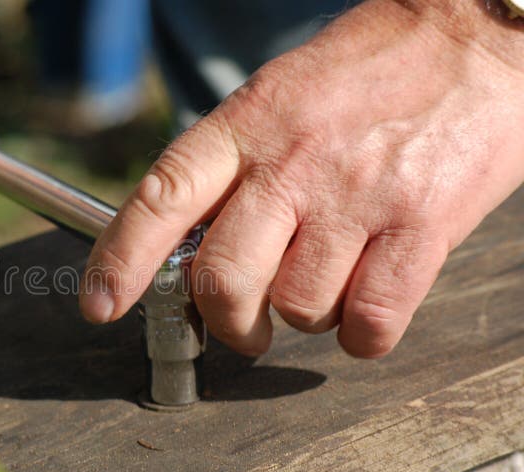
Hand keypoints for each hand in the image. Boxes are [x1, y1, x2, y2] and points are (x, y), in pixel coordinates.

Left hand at [80, 0, 523, 357]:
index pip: (161, 199)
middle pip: (223, 280)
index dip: (120, 260)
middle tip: (243, 325)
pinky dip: (360, 334)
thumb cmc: (370, 70)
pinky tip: (367, 300)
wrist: (473, 36)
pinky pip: (367, 323)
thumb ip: (233, 172)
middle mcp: (292, 165)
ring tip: (329, 276)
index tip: (100, 304)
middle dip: (227, 321)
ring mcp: (357, 199)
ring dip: (304, 313)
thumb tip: (192, 247)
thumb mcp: (278, 97)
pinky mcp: (421, 228)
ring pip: (297, 309)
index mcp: (247, 126)